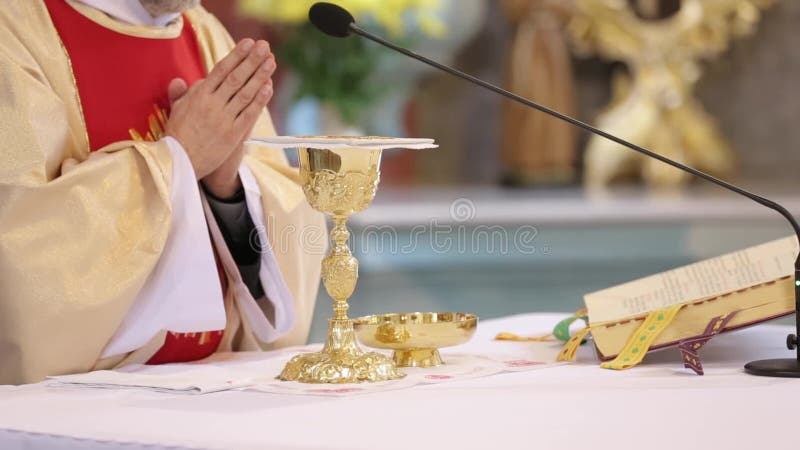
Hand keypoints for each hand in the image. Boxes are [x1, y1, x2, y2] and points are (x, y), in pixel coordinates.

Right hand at [164, 38, 275, 183]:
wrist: (181, 163)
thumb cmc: (178, 136)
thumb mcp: (175, 111)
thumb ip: (180, 94)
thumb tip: (179, 80)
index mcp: (198, 96)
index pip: (220, 70)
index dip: (236, 55)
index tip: (248, 43)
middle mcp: (212, 105)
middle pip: (235, 78)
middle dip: (251, 60)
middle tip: (265, 46)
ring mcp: (223, 119)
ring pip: (245, 93)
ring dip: (260, 76)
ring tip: (271, 61)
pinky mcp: (233, 134)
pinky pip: (248, 114)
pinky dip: (259, 100)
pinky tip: (269, 87)